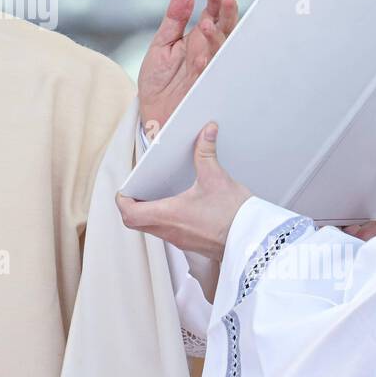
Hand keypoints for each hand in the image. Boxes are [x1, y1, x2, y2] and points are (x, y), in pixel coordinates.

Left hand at [116, 123, 250, 259]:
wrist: (253, 241)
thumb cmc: (234, 216)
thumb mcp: (216, 178)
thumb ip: (206, 152)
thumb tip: (206, 132)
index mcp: (169, 214)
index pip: (130, 213)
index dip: (122, 200)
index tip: (125, 189)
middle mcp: (170, 230)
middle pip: (135, 223)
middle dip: (132, 206)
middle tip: (137, 191)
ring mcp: (180, 240)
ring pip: (151, 229)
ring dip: (148, 214)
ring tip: (156, 195)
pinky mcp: (191, 244)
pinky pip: (167, 233)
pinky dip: (164, 220)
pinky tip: (178, 208)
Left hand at [138, 0, 237, 129]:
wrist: (151, 115)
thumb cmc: (158, 81)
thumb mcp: (162, 44)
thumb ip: (174, 18)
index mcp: (198, 40)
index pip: (212, 14)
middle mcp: (208, 53)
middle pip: (225, 30)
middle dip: (227, 13)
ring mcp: (208, 72)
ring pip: (220, 52)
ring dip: (217, 38)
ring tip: (208, 23)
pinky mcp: (203, 91)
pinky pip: (209, 78)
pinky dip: (205, 66)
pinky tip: (201, 56)